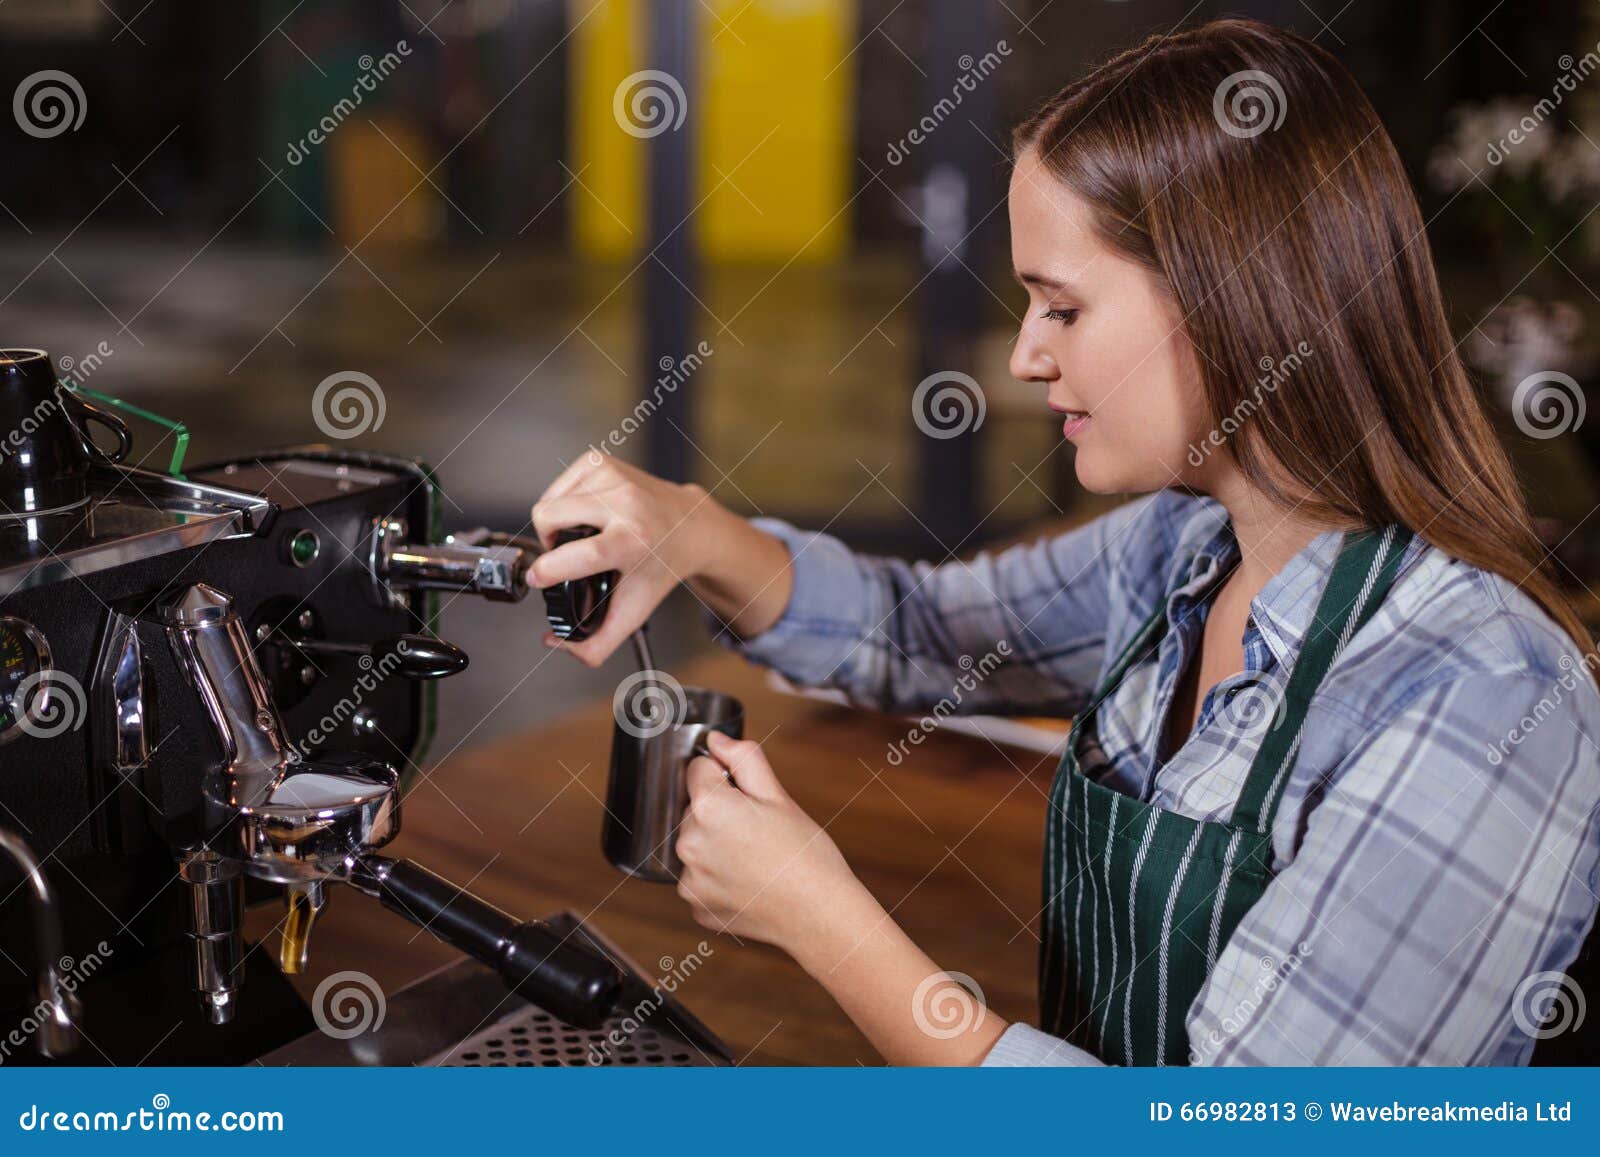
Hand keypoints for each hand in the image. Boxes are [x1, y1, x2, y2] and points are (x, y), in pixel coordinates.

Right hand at [529, 453, 718, 665]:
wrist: (691, 525)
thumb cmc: (662, 567)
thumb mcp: (636, 611)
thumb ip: (596, 642)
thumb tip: (555, 644)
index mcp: (634, 540)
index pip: (582, 553)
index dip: (550, 568)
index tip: (539, 578)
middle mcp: (626, 502)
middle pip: (550, 516)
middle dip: (545, 541)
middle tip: (564, 556)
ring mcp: (613, 477)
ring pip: (550, 500)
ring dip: (554, 521)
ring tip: (580, 535)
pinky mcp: (602, 461)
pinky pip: (559, 484)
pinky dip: (563, 501)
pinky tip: (584, 513)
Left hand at [675, 731, 860, 951]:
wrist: (819, 915)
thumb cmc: (806, 855)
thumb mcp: (779, 796)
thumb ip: (743, 759)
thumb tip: (715, 741)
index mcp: (709, 807)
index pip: (697, 770)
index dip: (724, 776)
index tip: (748, 796)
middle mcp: (689, 843)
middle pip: (694, 809)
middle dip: (720, 812)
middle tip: (759, 830)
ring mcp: (690, 879)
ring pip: (696, 844)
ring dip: (716, 845)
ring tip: (755, 858)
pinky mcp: (696, 905)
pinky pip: (700, 878)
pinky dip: (718, 877)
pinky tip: (748, 881)